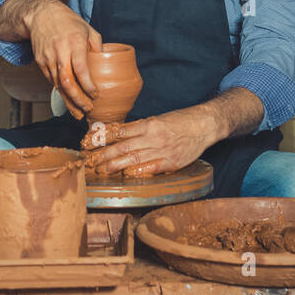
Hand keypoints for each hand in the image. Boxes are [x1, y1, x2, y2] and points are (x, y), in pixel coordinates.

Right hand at [23, 0, 101, 118]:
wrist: (40, 14)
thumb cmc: (67, 21)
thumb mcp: (87, 28)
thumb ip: (97, 46)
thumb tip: (105, 62)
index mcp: (74, 42)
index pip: (81, 68)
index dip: (88, 85)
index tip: (96, 95)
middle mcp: (60, 51)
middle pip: (67, 81)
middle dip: (77, 99)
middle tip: (88, 109)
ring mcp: (48, 58)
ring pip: (57, 85)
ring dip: (68, 101)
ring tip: (78, 113)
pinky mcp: (41, 62)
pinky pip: (51, 80)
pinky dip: (60, 92)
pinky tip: (68, 100)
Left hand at [89, 107, 211, 177]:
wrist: (204, 125)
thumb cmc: (181, 121)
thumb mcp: (159, 120)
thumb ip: (141, 128)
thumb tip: (121, 134)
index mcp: (149, 125)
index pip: (121, 132)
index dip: (104, 138)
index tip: (91, 143)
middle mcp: (153, 137)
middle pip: (124, 146)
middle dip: (105, 154)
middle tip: (91, 160)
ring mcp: (163, 150)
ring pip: (135, 158)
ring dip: (117, 165)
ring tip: (103, 169)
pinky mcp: (172, 162)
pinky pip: (152, 168)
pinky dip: (139, 171)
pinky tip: (127, 174)